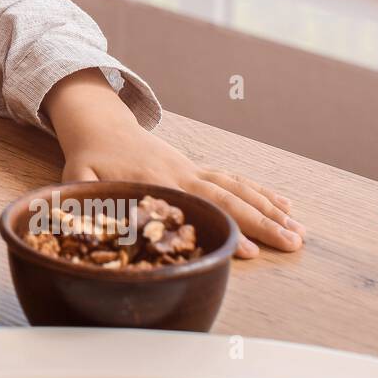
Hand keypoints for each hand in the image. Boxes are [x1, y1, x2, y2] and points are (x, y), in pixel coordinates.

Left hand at [42, 69, 304, 258]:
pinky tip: (284, 205)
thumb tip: (80, 222)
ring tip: (299, 232)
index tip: (249, 252)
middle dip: (262, 222)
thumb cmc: (90, 158)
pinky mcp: (196, 167)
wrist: (100, 125)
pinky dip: (260, 192)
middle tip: (292, 243)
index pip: (197, 208)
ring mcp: (192, 169)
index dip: (222, 229)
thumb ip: (80, 198)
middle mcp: (182, 174)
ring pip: (238, 189)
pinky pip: (233, 180)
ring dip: (269, 210)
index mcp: (156, 182)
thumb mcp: (78, 178)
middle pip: (228, 199)